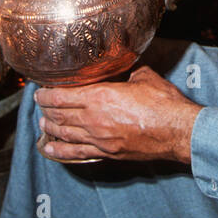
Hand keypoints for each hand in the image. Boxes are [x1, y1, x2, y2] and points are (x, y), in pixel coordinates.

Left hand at [35, 66, 202, 163]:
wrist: (177, 131)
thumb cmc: (163, 103)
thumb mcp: (144, 77)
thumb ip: (127, 72)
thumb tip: (124, 65)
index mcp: (100, 96)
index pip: (62, 96)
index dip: (47, 94)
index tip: (40, 92)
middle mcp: (94, 118)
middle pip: (59, 115)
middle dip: (45, 110)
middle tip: (40, 106)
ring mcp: (99, 138)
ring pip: (65, 133)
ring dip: (50, 128)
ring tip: (42, 124)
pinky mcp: (107, 152)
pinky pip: (77, 152)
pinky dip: (60, 150)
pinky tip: (50, 148)